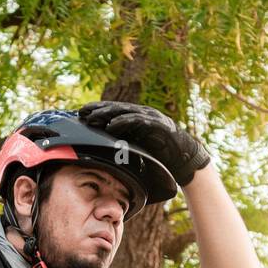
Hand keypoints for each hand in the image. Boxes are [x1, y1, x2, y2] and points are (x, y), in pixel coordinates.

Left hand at [78, 100, 210, 186]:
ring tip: (92, 118)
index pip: (115, 111)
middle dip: (98, 109)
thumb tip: (106, 146)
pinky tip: (111, 126)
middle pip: (117, 108)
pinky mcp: (157, 125)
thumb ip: (125, 142)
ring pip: (125, 112)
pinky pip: (137, 122)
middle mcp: (144, 114)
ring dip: (107, 115)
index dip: (98, 110)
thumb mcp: (139, 146)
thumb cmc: (162, 154)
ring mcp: (151, 117)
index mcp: (138, 117)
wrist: (185, 158)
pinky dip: (123, 122)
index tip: (82, 113)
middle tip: (82, 112)